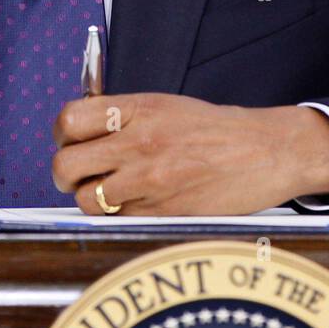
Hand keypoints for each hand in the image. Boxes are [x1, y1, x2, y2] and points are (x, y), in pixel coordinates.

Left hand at [51, 93, 328, 215]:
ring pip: (86, 200)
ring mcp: (149, 178)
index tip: (68, 142)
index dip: (61, 135)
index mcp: (139, 108)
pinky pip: (117, 220)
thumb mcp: (167, 107)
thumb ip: (125, 118)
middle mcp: (138, 141)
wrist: (267, 151)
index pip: (70, 119)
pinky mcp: (162, 211)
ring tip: (111, 195)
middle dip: (65, 175)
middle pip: (66, 164)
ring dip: (92, 200)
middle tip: (79, 177)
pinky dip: (120, 217)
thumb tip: (83, 132)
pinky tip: (138, 206)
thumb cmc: (218, 130)